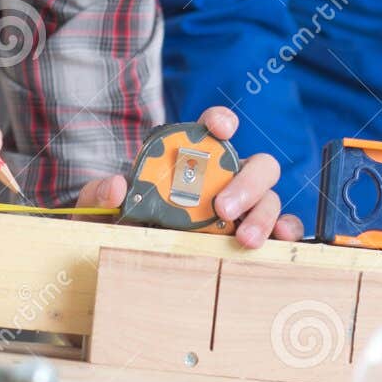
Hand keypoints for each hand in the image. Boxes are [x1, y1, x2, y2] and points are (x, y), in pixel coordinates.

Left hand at [73, 106, 303, 247]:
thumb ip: (98, 195)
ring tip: (243, 239)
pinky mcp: (250, 235)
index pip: (214, 129)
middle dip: (246, 181)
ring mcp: (242, 209)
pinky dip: (284, 232)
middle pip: (256, 166)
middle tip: (222, 206)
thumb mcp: (97, 211)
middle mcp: (224, 180)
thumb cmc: (117, 228)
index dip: (221, 121)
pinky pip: (279, 229)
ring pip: (269, 198)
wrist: (121, 261)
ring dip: (263, 214)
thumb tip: (116, 186)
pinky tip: (279, 242)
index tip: (220, 128)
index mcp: (192, 161)